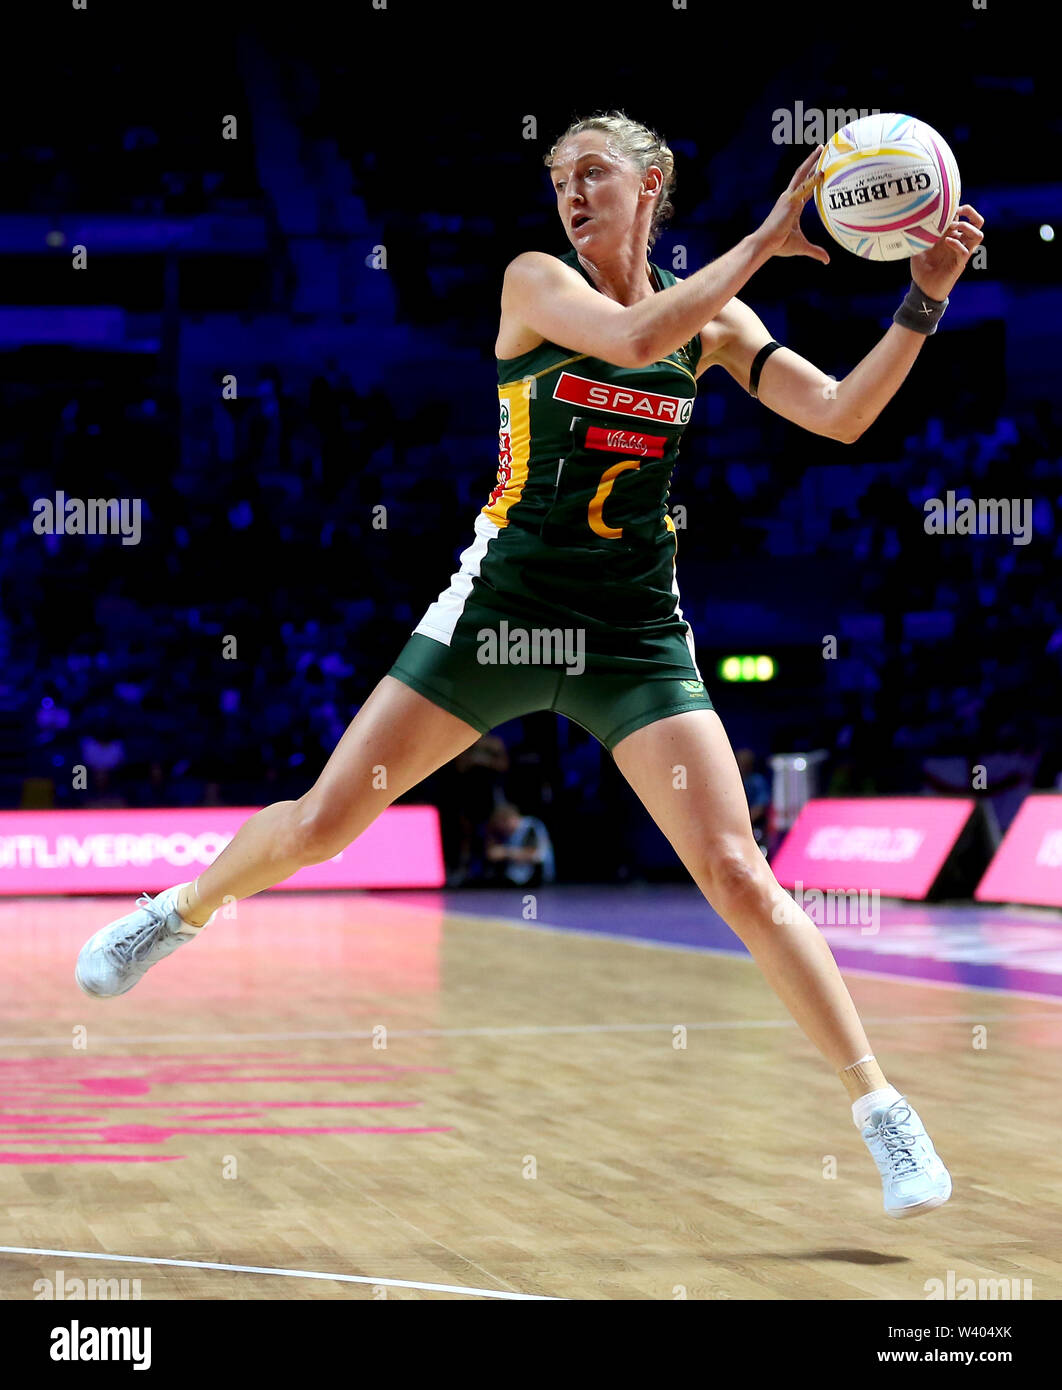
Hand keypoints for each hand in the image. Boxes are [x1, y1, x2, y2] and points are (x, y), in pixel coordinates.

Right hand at [755, 146, 830, 263]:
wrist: (765, 244)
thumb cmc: (779, 245)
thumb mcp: (802, 246)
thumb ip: (816, 251)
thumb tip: (827, 260)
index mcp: (792, 207)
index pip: (806, 190)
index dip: (813, 180)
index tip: (821, 171)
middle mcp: (790, 198)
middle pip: (803, 176)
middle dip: (812, 162)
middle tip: (822, 150)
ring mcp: (789, 197)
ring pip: (802, 174)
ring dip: (812, 161)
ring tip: (821, 149)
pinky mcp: (789, 200)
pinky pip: (803, 186)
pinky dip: (813, 177)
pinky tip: (822, 170)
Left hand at [909, 204, 984, 299]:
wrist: (922, 290)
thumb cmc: (921, 269)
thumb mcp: (918, 247)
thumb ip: (920, 234)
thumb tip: (915, 220)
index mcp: (951, 237)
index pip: (964, 217)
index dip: (960, 208)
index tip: (949, 205)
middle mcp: (959, 243)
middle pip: (978, 223)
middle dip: (970, 213)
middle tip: (957, 213)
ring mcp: (960, 253)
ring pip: (978, 235)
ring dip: (967, 227)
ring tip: (953, 228)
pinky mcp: (959, 265)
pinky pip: (965, 251)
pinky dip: (957, 243)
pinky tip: (946, 242)